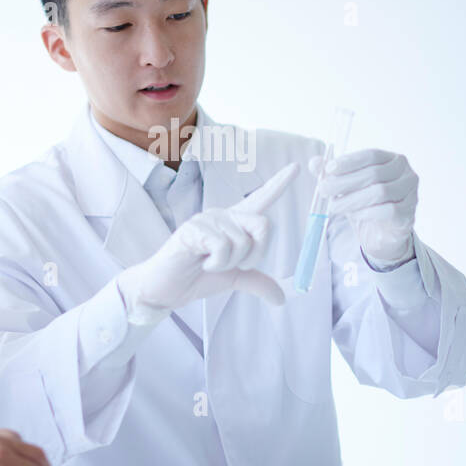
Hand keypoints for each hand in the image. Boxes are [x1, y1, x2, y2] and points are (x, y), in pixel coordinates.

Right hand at [116, 162, 298, 324]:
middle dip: (255, 255)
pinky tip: (200, 262)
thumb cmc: (196, 277)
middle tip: (232, 265)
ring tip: (208, 263)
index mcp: (235, 223)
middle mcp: (224, 215)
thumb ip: (257, 282)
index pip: (261, 199)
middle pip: (264, 225)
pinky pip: (223, 246)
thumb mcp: (233, 279)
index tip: (297, 167)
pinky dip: (216, 263)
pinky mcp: (194, 229)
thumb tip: (280, 299)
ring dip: (229, 263)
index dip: (279, 184)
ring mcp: (208, 219)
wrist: (167, 290)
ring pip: (242, 242)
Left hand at [310, 148, 417, 267]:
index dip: (349, 161)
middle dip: (345, 182)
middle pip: (374, 174)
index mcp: (392, 159)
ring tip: (333, 206)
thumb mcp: (347, 186)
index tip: (328, 170)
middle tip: (323, 190)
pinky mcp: (409, 213)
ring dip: (352, 200)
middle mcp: (406, 173)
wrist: (382, 232)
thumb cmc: (366, 202)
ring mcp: (411, 193)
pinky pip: (388, 210)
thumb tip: (314, 163)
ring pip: (380, 192)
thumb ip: (332, 173)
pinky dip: (367, 212)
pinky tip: (353, 215)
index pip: (371, 155)